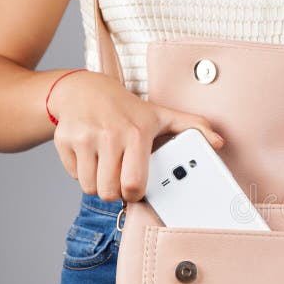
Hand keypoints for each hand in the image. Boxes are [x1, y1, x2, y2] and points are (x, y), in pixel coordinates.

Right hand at [49, 70, 223, 201]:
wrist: (83, 90)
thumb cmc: (128, 109)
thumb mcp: (163, 115)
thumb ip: (194, 128)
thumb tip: (219, 142)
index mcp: (136, 133)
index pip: (133, 184)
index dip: (135, 194)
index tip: (136, 188)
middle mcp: (109, 135)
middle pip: (108, 191)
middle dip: (115, 192)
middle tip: (120, 179)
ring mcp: (83, 137)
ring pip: (90, 187)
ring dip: (98, 185)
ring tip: (107, 167)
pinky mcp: (63, 140)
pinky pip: (73, 175)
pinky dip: (81, 173)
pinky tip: (91, 156)